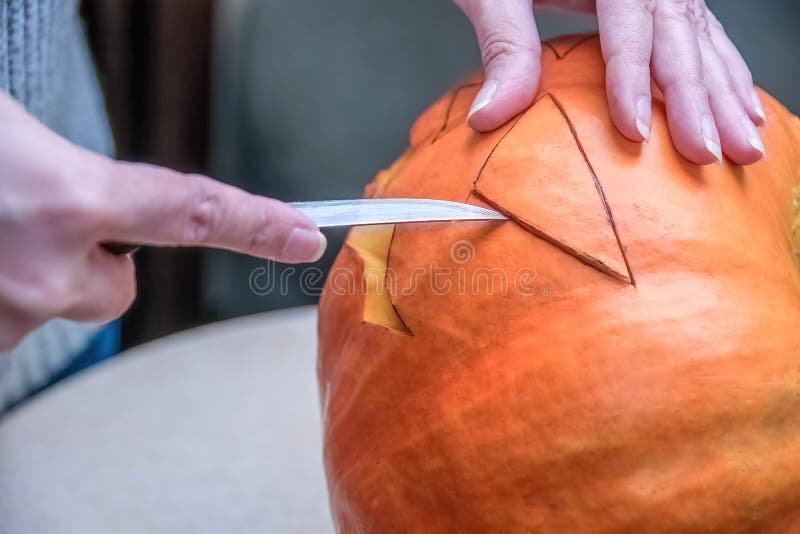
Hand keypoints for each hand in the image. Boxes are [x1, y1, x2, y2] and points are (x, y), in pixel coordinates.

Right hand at [0, 92, 325, 348]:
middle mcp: (45, 272)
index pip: (189, 213)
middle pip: (116, 289)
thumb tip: (110, 197)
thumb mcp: (12, 133)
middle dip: (88, 261)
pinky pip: (14, 322)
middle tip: (25, 217)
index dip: (255, 225)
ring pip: (60, 303)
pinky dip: (1, 292)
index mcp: (68, 199)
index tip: (304, 236)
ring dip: (32, 276)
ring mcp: (10, 316)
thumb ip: (77, 176)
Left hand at [455, 0, 764, 165]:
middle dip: (696, 99)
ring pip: (703, 41)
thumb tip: (490, 116)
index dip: (634, 78)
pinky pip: (707, 37)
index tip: (635, 132)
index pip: (630, 23)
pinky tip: (743, 110)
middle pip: (679, 35)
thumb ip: (503, 46)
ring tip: (742, 146)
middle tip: (705, 154)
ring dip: (724, 97)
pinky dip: (726, 75)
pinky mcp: (666, 2)